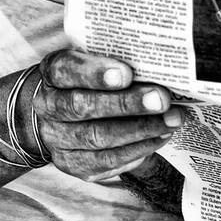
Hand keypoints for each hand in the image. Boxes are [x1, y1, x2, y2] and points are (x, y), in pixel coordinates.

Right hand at [33, 49, 180, 183]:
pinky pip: (105, 162)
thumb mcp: (92, 57)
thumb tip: (156, 60)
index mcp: (52, 72)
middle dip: (127, 104)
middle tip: (162, 99)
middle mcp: (48, 107)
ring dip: (140, 130)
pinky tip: (159, 137)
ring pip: (97, 138)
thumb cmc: (88, 77)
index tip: (127, 73)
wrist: (60, 112)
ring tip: (171, 120)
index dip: (95, 73)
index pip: (67, 70)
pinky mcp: (73, 164)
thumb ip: (116, 56)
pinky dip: (137, 150)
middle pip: (83, 108)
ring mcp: (58, 140)